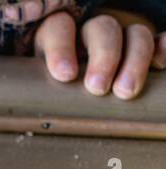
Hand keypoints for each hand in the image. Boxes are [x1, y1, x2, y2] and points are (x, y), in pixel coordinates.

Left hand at [33, 7, 165, 97]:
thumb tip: (40, 114)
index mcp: (58, 35)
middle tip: (97, 87)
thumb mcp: (41, 87)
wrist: (72, 87)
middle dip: (103, 57)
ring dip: (134, 60)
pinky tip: (161, 63)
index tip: (65, 74)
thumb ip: (41, 91)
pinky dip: (162, 49)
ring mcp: (120, 38)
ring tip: (126, 92)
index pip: (59, 28)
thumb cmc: (52, 91)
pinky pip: (158, 40)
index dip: (61, 48)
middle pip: (102, 29)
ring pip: (134, 34)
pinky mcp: (140, 47)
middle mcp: (89, 32)